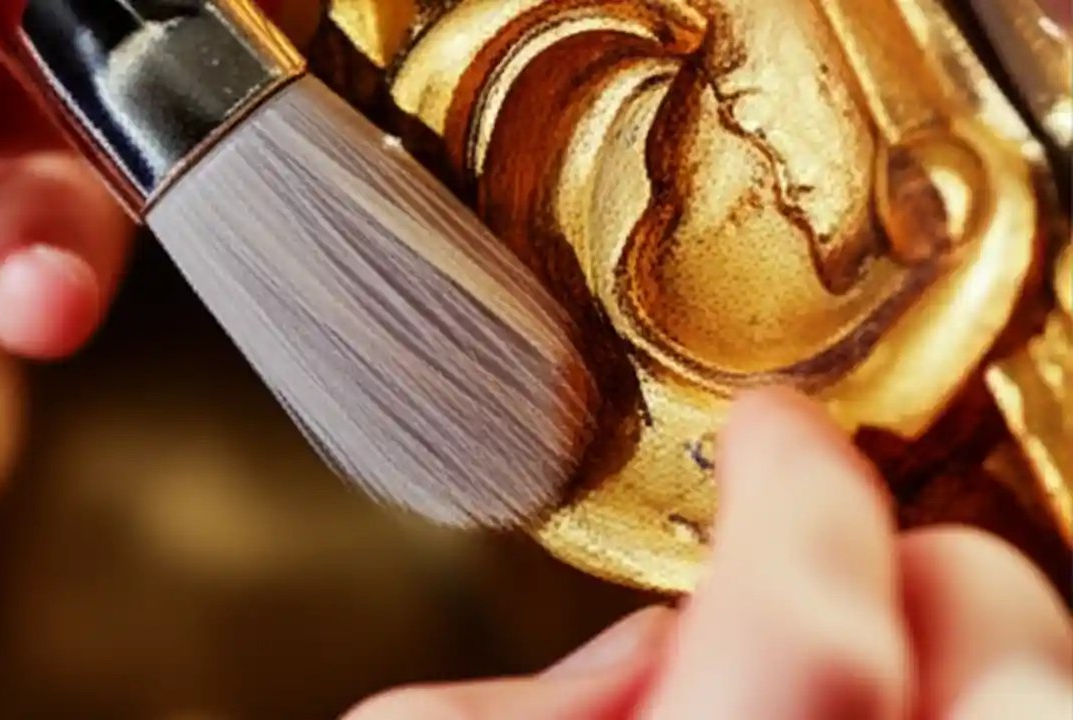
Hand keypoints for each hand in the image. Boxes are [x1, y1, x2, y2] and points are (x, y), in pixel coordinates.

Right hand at [347, 389, 1072, 718]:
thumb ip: (501, 686)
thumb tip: (637, 649)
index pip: (806, 633)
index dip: (798, 488)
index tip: (781, 434)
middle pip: (994, 664)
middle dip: (925, 563)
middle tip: (849, 540)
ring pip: (1035, 709)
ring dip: (967, 643)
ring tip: (875, 639)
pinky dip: (964, 708)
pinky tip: (873, 716)